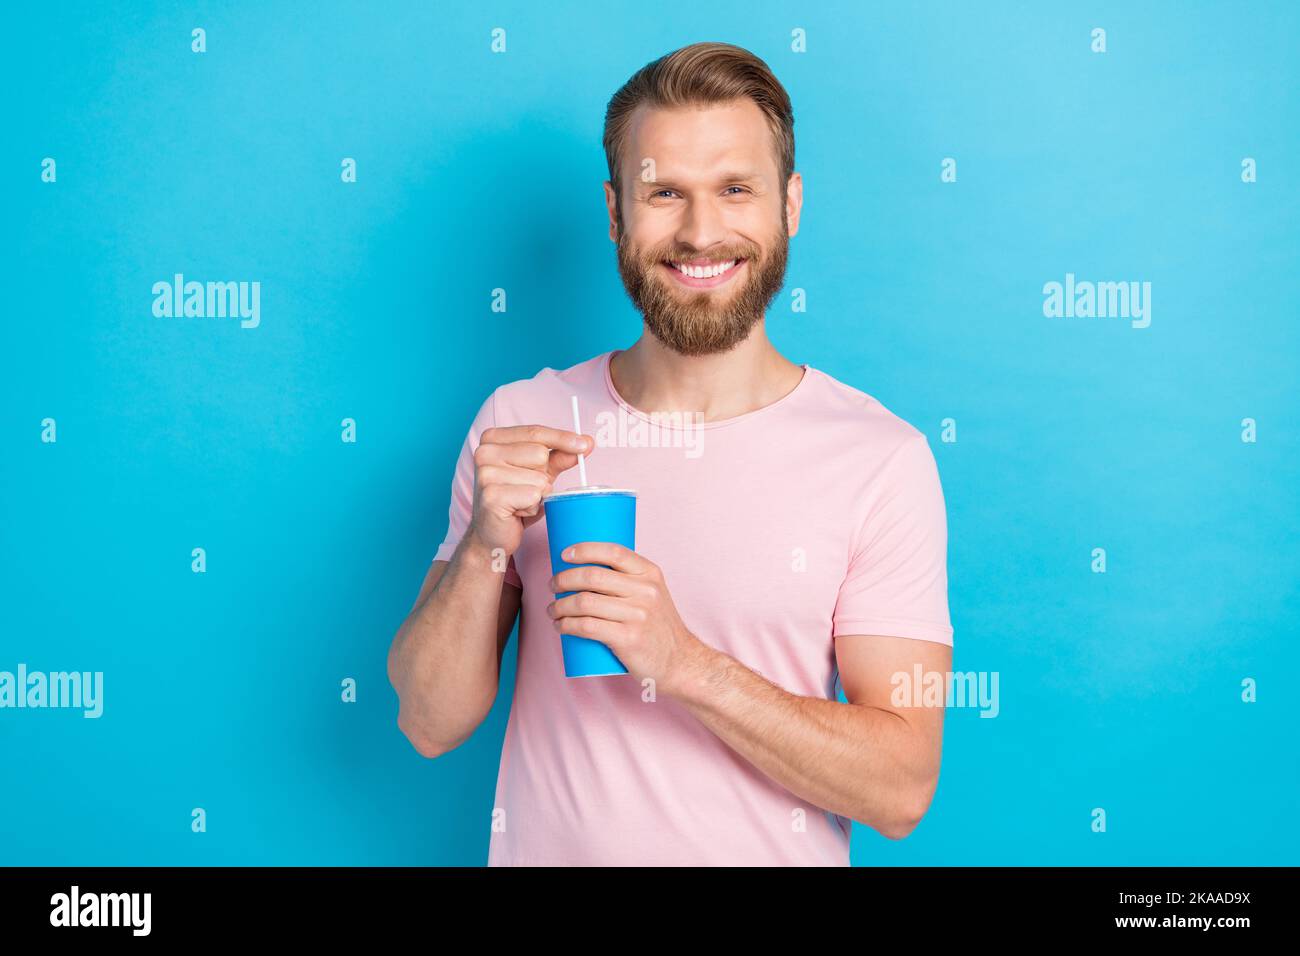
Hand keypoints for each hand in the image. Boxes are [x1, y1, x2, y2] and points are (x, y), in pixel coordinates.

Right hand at [467, 425, 592, 556]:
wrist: (492, 534)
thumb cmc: (514, 498)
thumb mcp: (540, 472)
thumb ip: (560, 456)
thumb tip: (586, 443)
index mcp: (492, 438)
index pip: (535, 432)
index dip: (563, 438)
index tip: (586, 444)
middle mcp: (484, 452)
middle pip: (539, 454)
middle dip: (543, 476)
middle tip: (525, 489)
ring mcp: (486, 474)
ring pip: (539, 478)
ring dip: (537, 495)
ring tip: (520, 502)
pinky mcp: (492, 496)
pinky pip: (533, 496)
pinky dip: (532, 508)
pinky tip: (517, 512)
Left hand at [546, 542, 708, 694]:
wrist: (680, 662)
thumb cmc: (659, 628)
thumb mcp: (654, 594)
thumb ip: (630, 580)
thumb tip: (588, 568)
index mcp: (650, 574)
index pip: (613, 551)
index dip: (584, 549)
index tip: (564, 555)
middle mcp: (646, 591)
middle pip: (592, 576)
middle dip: (564, 579)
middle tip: (553, 586)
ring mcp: (637, 615)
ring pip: (585, 602)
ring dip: (560, 605)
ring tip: (553, 610)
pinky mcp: (628, 638)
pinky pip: (586, 626)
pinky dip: (566, 625)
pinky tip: (559, 625)